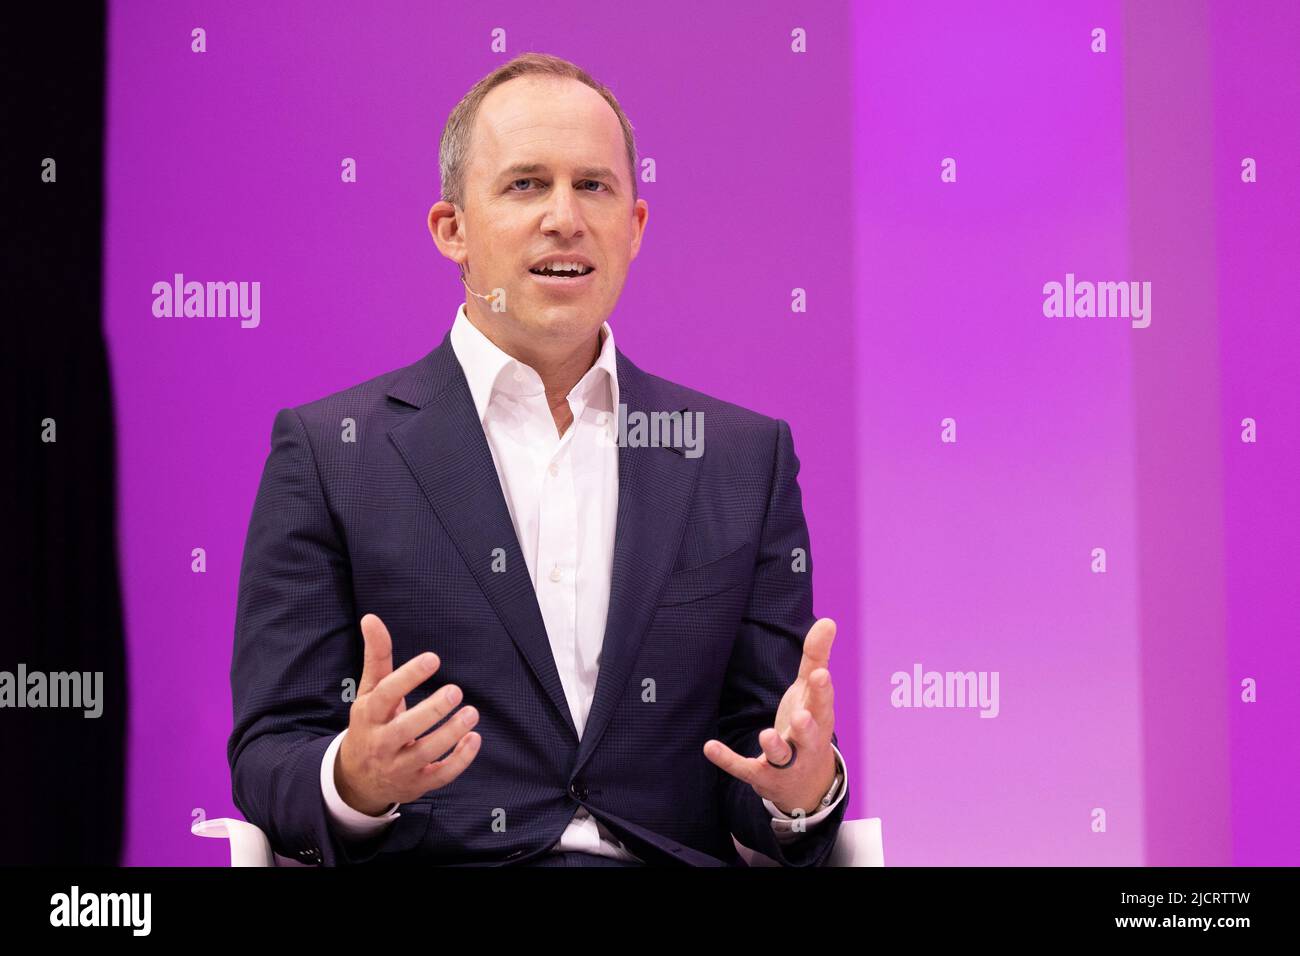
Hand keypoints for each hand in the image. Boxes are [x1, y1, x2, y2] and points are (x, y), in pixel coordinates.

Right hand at [335, 613, 480, 814]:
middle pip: (405, 728)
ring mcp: (398, 767)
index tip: (433, 658)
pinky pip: (440, 776)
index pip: (386, 694)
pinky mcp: (416, 783)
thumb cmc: (371, 724)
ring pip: (426, 753)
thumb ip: (377, 656)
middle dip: (432, 710)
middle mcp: (381, 743)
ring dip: (451, 733)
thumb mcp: (370, 691)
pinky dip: (460, 760)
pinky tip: (474, 739)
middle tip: (456, 690)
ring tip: (472, 713)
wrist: (356, 778)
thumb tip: (371, 618)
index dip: (409, 676)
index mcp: (369, 715)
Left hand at [703, 617, 837, 816]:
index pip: (823, 704)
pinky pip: (744, 768)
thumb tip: (828, 620)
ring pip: (782, 756)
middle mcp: (807, 742)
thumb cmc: (810, 723)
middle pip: (810, 734)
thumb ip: (817, 657)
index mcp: (820, 718)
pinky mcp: (762, 775)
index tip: (821, 674)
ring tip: (766, 735)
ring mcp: (786, 762)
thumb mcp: (811, 692)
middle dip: (806, 727)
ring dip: (775, 745)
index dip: (822, 691)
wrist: (806, 783)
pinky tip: (710, 747)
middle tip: (801, 716)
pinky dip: (728, 760)